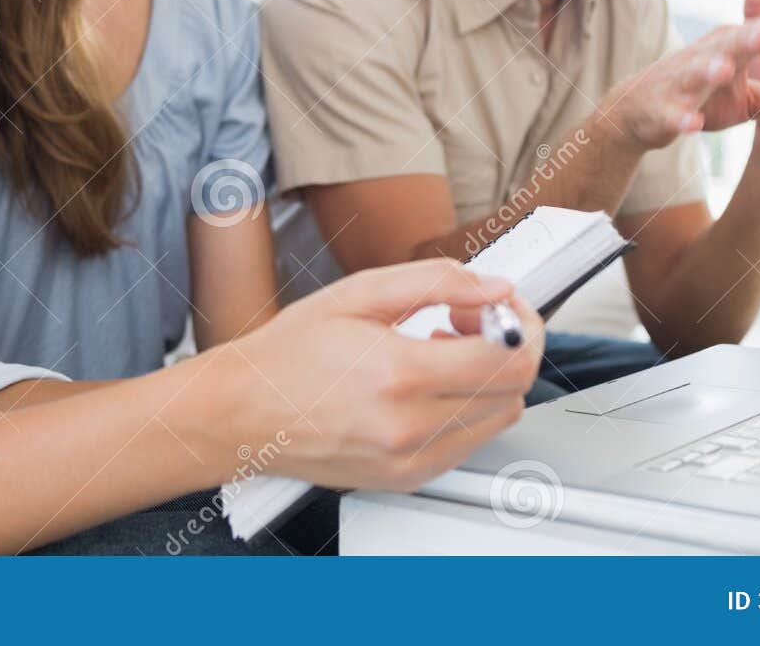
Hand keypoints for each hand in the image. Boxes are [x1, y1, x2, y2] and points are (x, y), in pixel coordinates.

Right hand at [228, 260, 543, 493]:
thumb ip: (436, 282)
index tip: (498, 303)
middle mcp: (410, 427)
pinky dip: (467, 407)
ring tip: (442, 350)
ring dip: (487, 377)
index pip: (510, 357)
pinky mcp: (408, 478)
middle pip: (514, 390)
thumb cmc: (288, 354)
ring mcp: (411, 461)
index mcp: (399, 375)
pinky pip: (470, 442)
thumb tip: (494, 286)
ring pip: (500, 417)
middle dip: (506, 345)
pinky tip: (429, 382)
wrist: (242, 413)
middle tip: (467, 319)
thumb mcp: (360, 292)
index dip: (518, 321)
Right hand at [598, 16, 759, 151]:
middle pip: (731, 45)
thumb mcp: (753, 101)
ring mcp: (683, 83)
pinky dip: (681, 119)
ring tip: (723, 70)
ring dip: (709, 71)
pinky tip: (690, 125)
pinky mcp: (663, 110)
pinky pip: (674, 115)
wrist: (642, 109)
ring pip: (697, 74)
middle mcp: (708, 57)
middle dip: (750, 38)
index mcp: (733, 48)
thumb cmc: (707, 96)